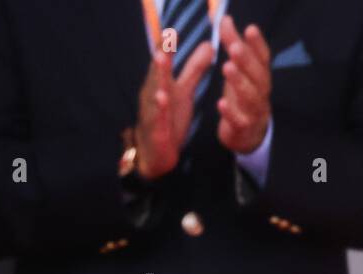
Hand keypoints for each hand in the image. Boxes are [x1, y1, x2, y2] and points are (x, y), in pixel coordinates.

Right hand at [134, 43, 214, 179]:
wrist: (155, 153)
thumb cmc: (169, 117)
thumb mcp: (184, 91)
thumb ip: (194, 69)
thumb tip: (209, 44)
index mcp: (162, 84)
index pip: (165, 63)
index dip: (169, 47)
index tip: (173, 30)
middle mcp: (155, 94)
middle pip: (158, 73)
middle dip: (161, 57)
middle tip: (166, 40)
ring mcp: (154, 112)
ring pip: (155, 91)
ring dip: (158, 76)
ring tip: (162, 60)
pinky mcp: (157, 129)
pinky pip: (158, 117)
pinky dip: (159, 108)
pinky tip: (163, 98)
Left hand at [216, 16, 271, 154]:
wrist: (248, 135)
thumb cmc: (242, 96)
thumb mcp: (238, 69)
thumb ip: (232, 45)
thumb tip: (225, 19)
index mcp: (260, 77)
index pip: (263, 59)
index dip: (258, 45)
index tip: (250, 29)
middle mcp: (261, 93)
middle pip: (258, 76)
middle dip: (247, 61)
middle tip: (234, 47)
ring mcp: (253, 111)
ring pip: (250, 97)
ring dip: (240, 82)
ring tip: (227, 67)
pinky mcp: (242, 128)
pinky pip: (239, 121)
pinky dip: (231, 113)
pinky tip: (221, 103)